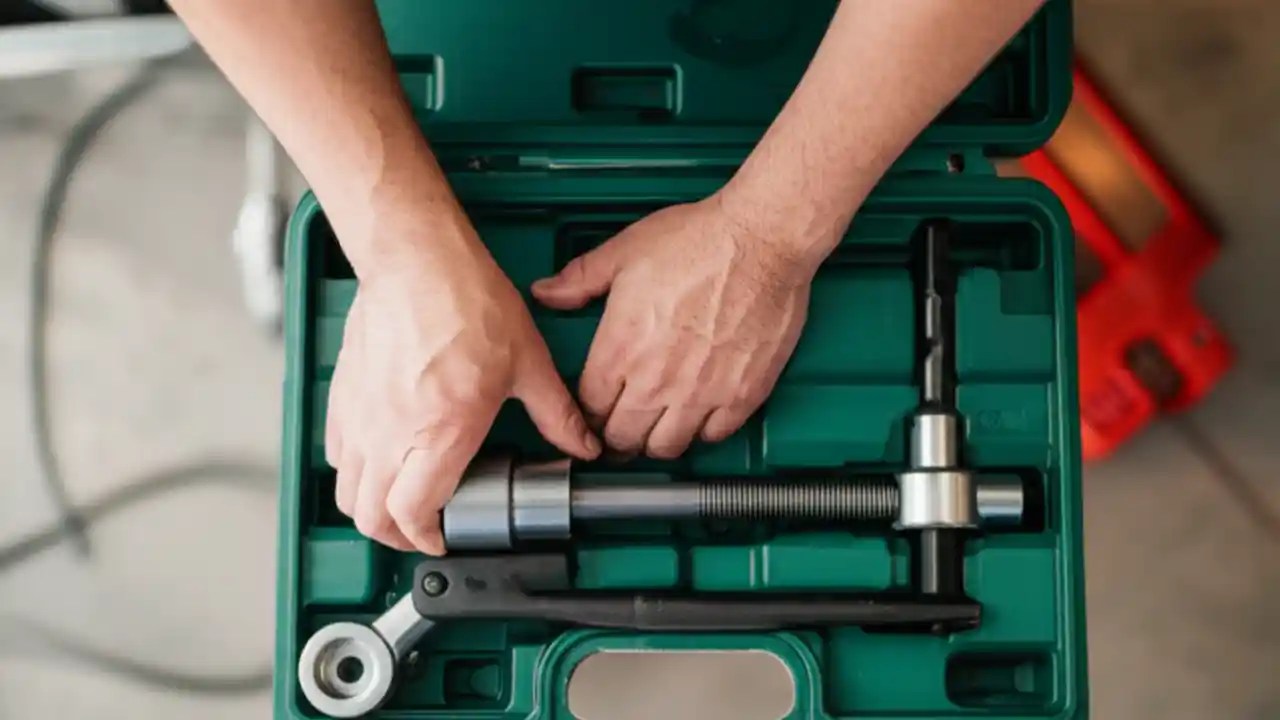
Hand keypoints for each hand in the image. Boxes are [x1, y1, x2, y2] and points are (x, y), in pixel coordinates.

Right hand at [327, 228, 600, 554]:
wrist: (417, 258)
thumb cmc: (465, 301)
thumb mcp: (528, 363)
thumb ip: (556, 414)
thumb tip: (580, 443)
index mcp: (439, 434)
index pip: (413, 516)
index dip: (427, 541)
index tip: (445, 538)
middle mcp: (391, 434)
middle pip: (369, 516)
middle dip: (395, 536)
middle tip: (421, 532)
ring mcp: (359, 415)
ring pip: (345, 489)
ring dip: (369, 507)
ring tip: (397, 503)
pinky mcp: (343, 394)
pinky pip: (335, 451)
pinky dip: (352, 469)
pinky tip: (378, 457)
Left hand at [531, 194, 819, 458]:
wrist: (762, 240)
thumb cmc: (699, 240)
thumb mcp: (624, 251)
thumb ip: (580, 280)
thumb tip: (546, 293)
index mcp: (622, 348)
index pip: (589, 407)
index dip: (587, 413)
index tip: (593, 409)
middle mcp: (657, 380)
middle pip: (623, 438)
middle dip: (615, 438)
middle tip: (619, 429)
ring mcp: (701, 393)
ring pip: (666, 447)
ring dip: (655, 443)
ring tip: (655, 429)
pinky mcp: (742, 394)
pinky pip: (714, 437)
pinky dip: (702, 433)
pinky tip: (698, 417)